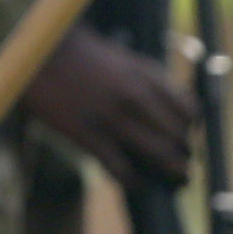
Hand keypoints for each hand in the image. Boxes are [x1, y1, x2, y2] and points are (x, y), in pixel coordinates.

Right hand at [21, 28, 192, 188]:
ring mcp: (111, 117)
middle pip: (178, 137)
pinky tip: (135, 183)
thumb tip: (179, 106)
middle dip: (184, 155)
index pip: (188, 111)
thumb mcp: (126, 59)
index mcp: (145, 76)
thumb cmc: (86, 55)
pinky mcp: (88, 135)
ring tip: (173, 180)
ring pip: (159, 155)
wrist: (42, 50)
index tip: (186, 138)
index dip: (191, 129)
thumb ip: (152, 80)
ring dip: (171, 172)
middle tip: (182, 166)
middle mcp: (134, 97)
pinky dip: (134, 182)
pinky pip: (121, 169)